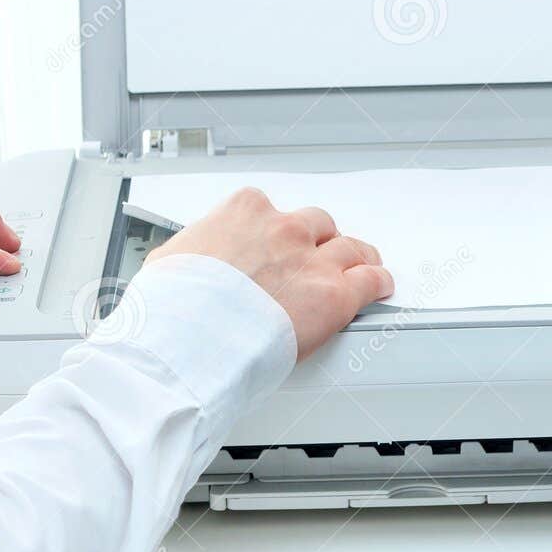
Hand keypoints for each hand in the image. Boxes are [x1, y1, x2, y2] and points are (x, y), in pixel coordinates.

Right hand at [147, 187, 393, 355]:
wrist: (190, 339)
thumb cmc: (175, 308)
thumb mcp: (171, 261)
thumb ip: (192, 253)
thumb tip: (184, 263)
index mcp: (244, 212)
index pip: (273, 213)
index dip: (280, 235)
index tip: (281, 247)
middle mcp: (283, 230)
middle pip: (318, 227)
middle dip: (320, 243)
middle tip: (322, 258)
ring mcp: (313, 261)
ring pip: (350, 250)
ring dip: (357, 259)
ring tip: (364, 267)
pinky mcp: (335, 295)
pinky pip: (370, 281)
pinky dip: (378, 283)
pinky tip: (379, 287)